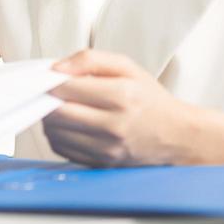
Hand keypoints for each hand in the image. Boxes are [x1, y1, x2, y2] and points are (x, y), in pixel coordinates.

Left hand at [43, 49, 197, 166]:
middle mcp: (114, 125)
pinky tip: (70, 126)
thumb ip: (89, 59)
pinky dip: (59, 136)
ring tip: (62, 108)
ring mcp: (108, 149)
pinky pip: (63, 150)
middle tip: (51, 93)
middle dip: (46, 100)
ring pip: (56, 133)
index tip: (49, 78)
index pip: (66, 88)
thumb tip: (56, 68)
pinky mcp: (102, 164)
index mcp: (121, 95)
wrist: (177, 136)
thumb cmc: (150, 99)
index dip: (50, 81)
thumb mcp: (127, 67)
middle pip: (56, 113)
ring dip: (50, 119)